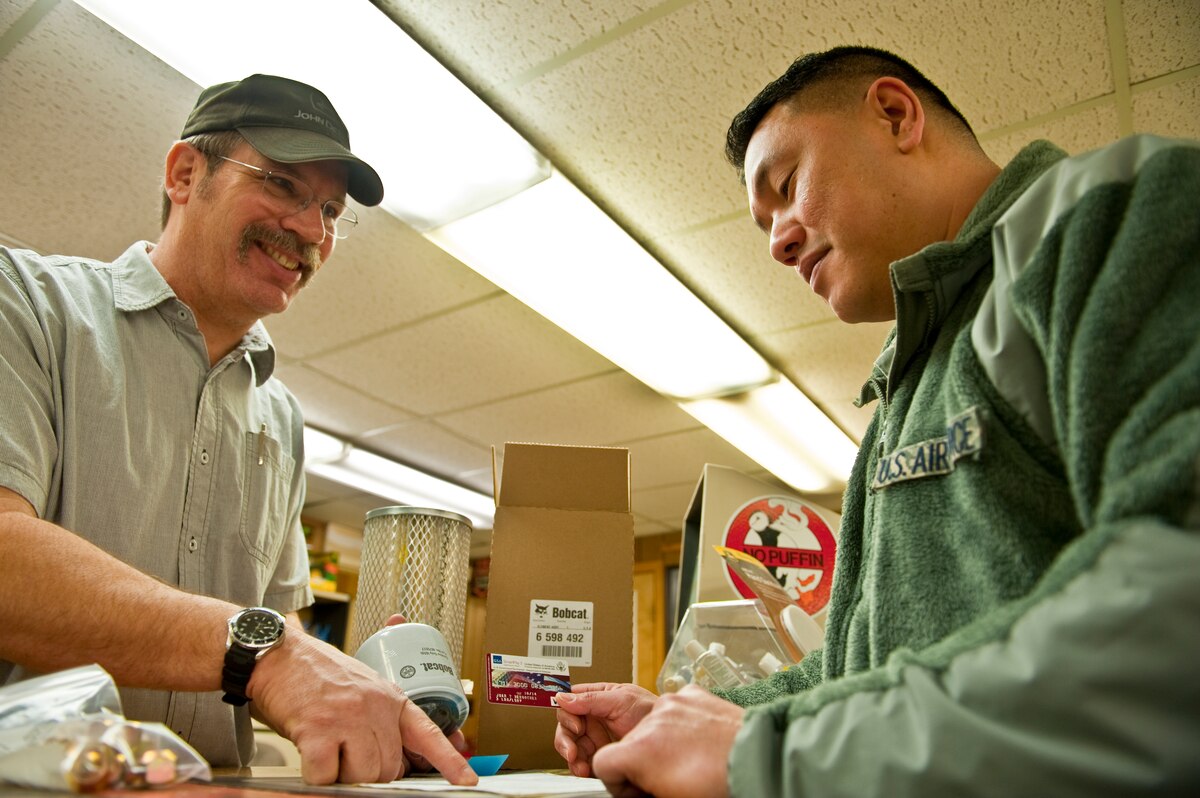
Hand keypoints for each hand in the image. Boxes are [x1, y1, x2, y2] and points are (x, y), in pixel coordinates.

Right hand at [248, 629, 476, 786]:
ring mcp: (348, 719)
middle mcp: (374, 708)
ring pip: (362, 775)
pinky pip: (326, 777)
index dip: (450, 760)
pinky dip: (317, 775)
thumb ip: (383, 719)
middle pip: (389, 767)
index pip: (427, 734)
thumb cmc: (316, 676)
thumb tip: (399, 759)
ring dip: (342, 773)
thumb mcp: (363, 687)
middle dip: (370, 772)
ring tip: (328, 749)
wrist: (278, 656)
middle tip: (347, 755)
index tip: (467, 780)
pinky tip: (311, 754)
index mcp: (391, 698)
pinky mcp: (318, 731)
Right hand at [553, 682, 656, 776]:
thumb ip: (592, 699)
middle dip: (565, 740)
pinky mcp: (601, 756)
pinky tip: (585, 770)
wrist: (669, 737)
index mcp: (596, 698)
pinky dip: (579, 768)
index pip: (569, 702)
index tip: (575, 725)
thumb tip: (563, 697)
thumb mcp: (622, 699)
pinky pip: (581, 762)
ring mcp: (596, 738)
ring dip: (572, 757)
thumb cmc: (651, 711)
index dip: (567, 713)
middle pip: (566, 727)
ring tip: (579, 765)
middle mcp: (594, 718)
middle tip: (572, 751)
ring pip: (571, 746)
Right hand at [591, 685, 741, 797]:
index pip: (603, 763)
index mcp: (640, 749)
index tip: (636, 791)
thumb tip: (638, 788)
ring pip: (651, 723)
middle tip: (664, 781)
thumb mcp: (668, 797)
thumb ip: (640, 789)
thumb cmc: (719, 784)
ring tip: (686, 761)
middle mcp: (653, 718)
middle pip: (628, 742)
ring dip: (661, 742)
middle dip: (641, 762)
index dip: (618, 783)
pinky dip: (681, 724)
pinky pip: (675, 709)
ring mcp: (674, 702)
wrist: (757, 760)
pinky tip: (697, 742)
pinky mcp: (694, 694)